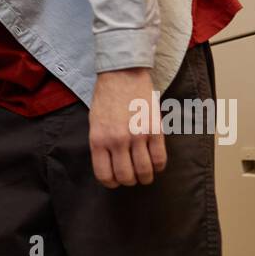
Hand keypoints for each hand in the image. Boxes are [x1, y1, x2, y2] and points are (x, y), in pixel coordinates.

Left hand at [88, 67, 166, 187]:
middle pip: (126, 177)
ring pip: (144, 172)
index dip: (112, 182)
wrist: (122, 73)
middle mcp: (117, 141)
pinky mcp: (154, 130)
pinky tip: (156, 163)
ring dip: (146, 177)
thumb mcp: (94, 122)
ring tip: (146, 173)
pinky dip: (158, 166)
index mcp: (99, 140)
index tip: (116, 180)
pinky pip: (159, 159)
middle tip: (133, 176)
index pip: (104, 175)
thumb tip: (109, 164)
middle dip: (130, 180)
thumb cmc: (106, 96)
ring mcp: (137, 136)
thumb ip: (101, 144)